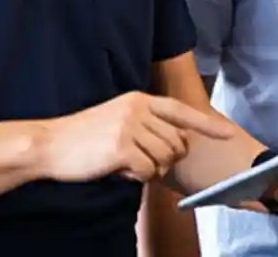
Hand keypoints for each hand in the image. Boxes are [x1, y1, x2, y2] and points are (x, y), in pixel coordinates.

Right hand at [38, 91, 235, 183]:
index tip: (227, 134)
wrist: (50, 144)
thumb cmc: (83, 137)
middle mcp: (138, 110)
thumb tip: (174, 144)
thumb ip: (145, 125)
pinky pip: (148, 170)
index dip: (206, 125)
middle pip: (177, 142)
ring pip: (165, 158)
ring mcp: (130, 127)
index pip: (181, 111)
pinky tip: (119, 170)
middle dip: (167, 158)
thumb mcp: (117, 118)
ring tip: (126, 165)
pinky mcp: (121, 147)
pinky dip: (137, 177)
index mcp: (139, 100)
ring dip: (151, 169)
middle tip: (142, 162)